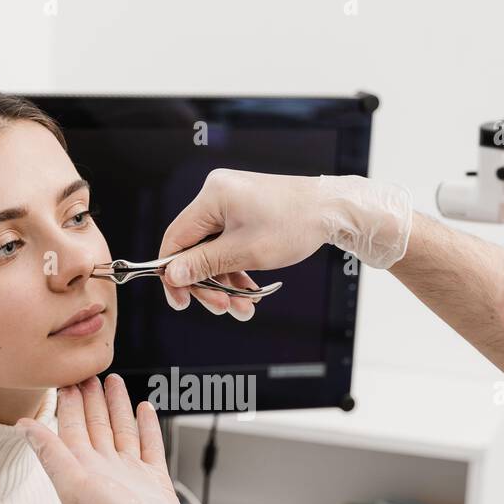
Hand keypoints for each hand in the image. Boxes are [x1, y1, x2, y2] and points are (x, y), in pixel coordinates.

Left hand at [16, 375, 222, 503]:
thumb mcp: (74, 485)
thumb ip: (50, 452)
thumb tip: (23, 425)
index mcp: (81, 469)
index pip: (72, 427)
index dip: (69, 402)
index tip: (66, 377)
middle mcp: (104, 469)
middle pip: (96, 424)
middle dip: (92, 398)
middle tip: (89, 370)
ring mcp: (130, 474)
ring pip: (122, 430)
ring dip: (117, 406)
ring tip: (114, 381)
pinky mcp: (154, 480)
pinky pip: (149, 445)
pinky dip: (147, 426)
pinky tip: (145, 409)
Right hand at [158, 169, 414, 315]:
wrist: (332, 210)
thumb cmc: (295, 224)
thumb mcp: (245, 252)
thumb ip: (203, 264)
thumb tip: (171, 275)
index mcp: (212, 197)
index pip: (176, 239)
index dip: (173, 274)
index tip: (180, 301)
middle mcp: (218, 196)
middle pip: (195, 250)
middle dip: (208, 283)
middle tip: (221, 308)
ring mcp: (232, 204)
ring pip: (215, 252)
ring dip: (226, 283)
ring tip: (243, 307)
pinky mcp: (245, 213)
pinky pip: (230, 246)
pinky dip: (237, 270)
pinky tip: (249, 292)